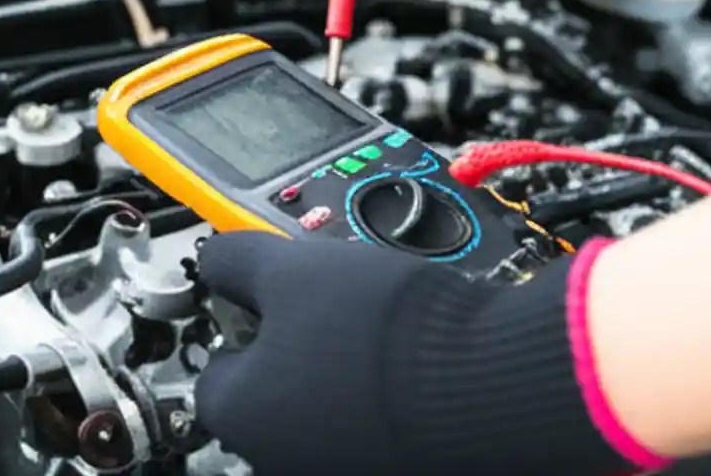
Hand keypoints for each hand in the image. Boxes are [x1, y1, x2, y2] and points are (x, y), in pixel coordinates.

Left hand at [193, 232, 644, 474]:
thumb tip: (217, 256)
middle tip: (336, 309)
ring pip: (328, 414)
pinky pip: (376, 433)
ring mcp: (343, 472)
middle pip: (274, 396)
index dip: (248, 321)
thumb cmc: (391, 335)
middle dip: (300, 351)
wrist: (493, 379)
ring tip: (384, 335)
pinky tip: (414, 372)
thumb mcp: (294, 267)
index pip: (218, 368)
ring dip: (345, 379)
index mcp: (243, 416)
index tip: (275, 298)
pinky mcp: (399, 472)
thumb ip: (237, 260)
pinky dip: (388, 407)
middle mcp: (283, 460)